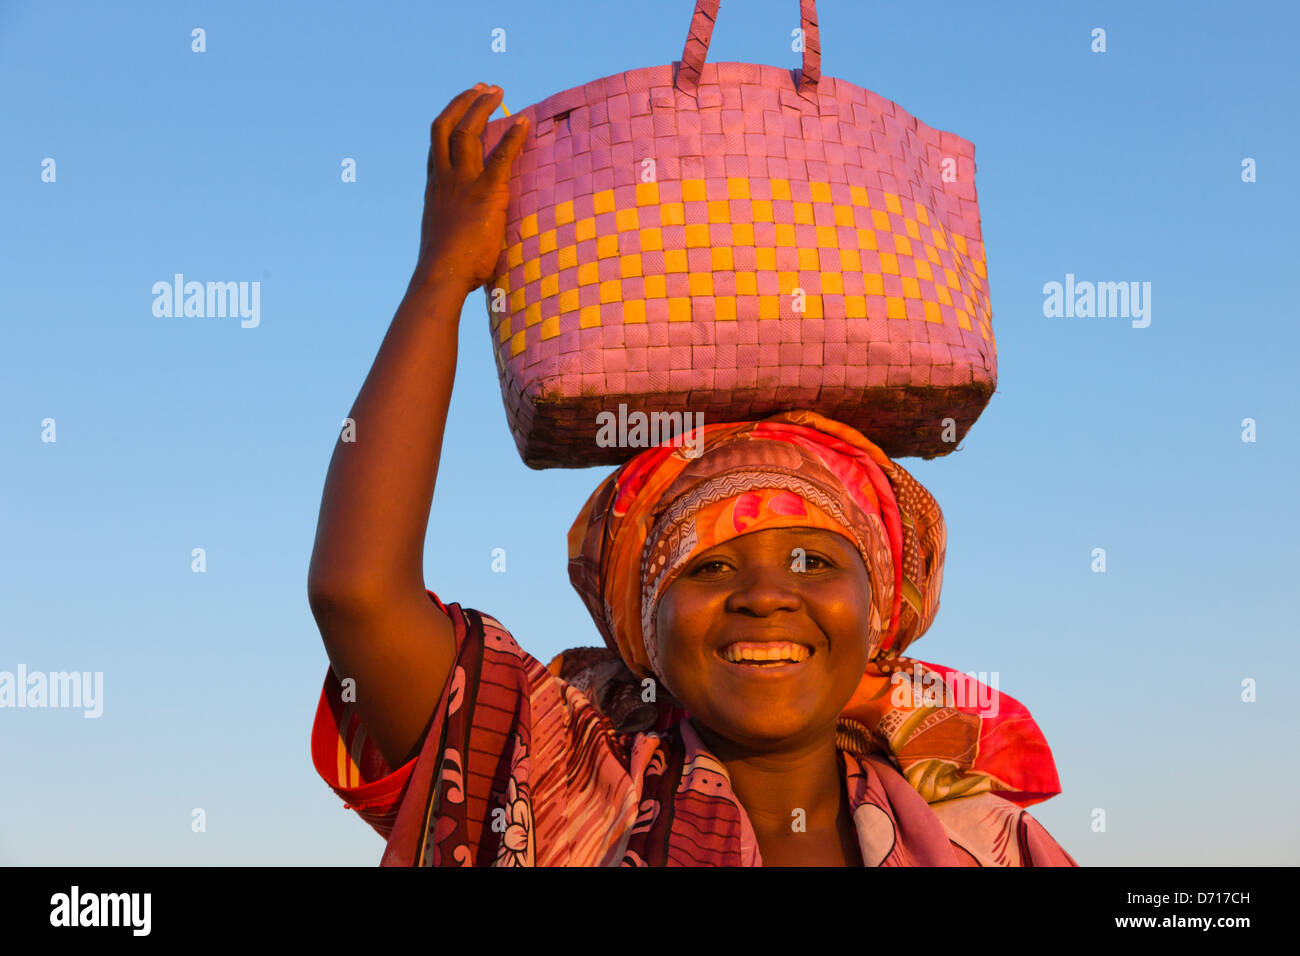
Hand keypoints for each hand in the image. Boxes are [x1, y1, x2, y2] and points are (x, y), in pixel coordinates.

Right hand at [411, 83, 528, 296]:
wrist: (441, 276)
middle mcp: (443, 179)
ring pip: (466, 131)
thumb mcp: (447, 238)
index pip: (436, 145)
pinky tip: (523, 122)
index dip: (448, 122)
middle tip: (481, 89)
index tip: (460, 108)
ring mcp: (461, 184)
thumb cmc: (447, 269)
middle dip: (463, 103)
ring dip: (482, 107)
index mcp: (434, 188)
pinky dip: (512, 137)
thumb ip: (458, 224)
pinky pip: (500, 158)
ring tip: (496, 90)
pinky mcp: (484, 194)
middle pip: (446, 127)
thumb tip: (472, 234)